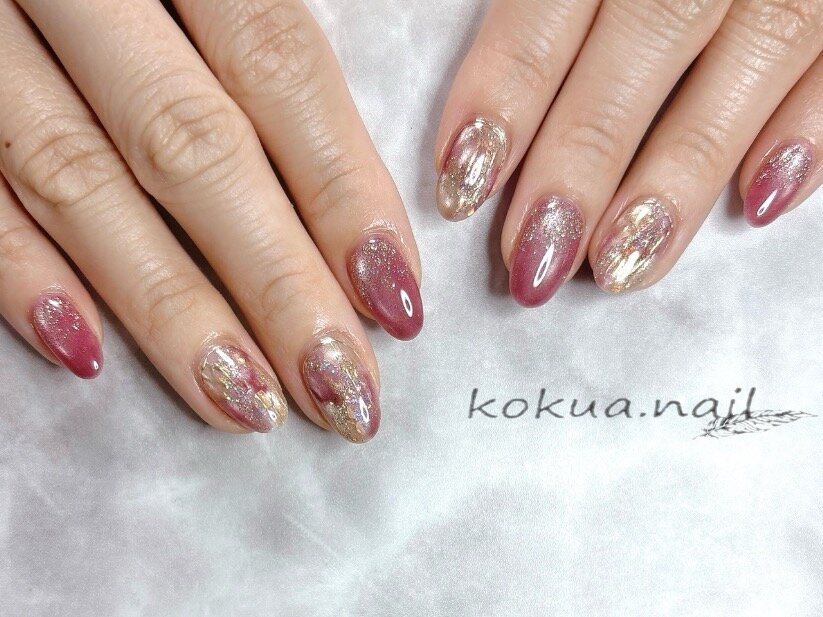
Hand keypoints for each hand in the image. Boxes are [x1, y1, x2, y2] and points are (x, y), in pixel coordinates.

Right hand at [0, 0, 424, 442]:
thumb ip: (263, 47)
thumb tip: (351, 198)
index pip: (277, 69)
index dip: (343, 188)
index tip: (397, 296)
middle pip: (191, 146)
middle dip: (275, 281)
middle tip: (342, 387)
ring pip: (77, 179)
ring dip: (170, 305)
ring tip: (246, 402)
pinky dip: (19, 271)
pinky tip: (86, 352)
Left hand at [435, 0, 821, 304]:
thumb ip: (545, 5)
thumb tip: (479, 119)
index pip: (552, 5)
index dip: (504, 96)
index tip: (461, 184)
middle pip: (645, 41)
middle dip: (584, 161)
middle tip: (535, 262)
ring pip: (751, 56)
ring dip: (682, 174)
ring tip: (622, 267)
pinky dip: (812, 131)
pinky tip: (762, 202)